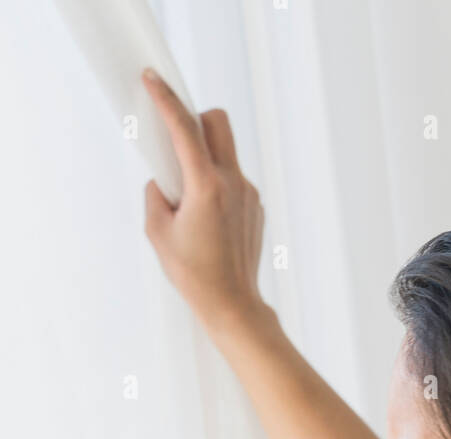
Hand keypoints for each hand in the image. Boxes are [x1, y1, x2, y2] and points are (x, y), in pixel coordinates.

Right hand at [142, 68, 265, 335]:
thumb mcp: (158, 233)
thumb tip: (161, 182)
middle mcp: (233, 184)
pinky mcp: (255, 207)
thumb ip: (155, 196)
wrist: (232, 304)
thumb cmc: (195, 275)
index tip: (153, 79)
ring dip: (205, 156)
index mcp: (207, 187)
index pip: (184, 129)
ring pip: (226, 152)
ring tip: (189, 195)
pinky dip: (216, 182)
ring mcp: (249, 194)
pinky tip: (206, 215)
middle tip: (176, 142)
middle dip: (195, 119)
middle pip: (217, 122)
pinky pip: (233, 179)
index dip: (166, 100)